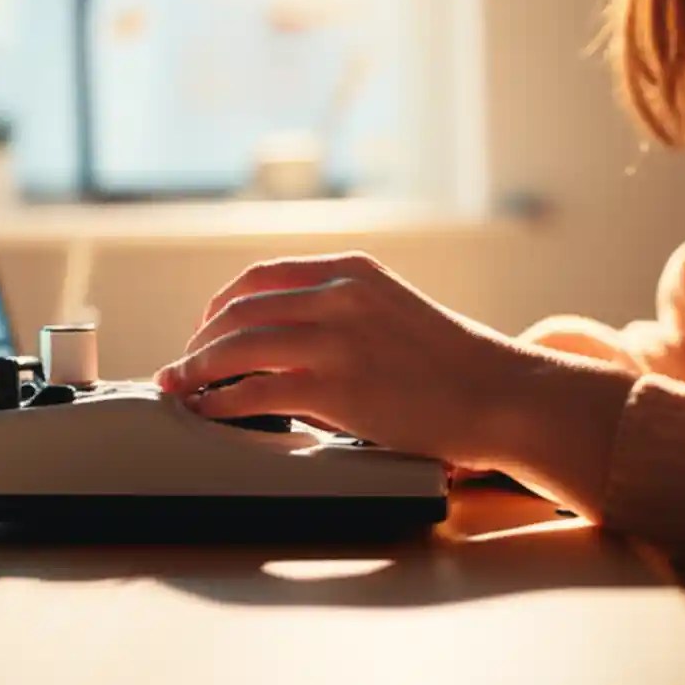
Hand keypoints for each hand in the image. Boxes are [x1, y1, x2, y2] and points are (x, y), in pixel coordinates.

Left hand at [155, 253, 538, 465]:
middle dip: (201, 340)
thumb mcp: (393, 313)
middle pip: (240, 310)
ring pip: (236, 346)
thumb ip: (340, 315)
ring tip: (181, 388)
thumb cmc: (454, 365)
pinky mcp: (334, 387)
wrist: (502, 395)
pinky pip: (254, 391)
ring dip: (197, 369)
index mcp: (351, 272)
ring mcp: (335, 340)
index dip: (221, 304)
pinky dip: (220, 401)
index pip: (262, 276)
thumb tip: (279, 345)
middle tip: (184, 365)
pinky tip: (209, 412)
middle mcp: (338, 296)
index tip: (205, 327)